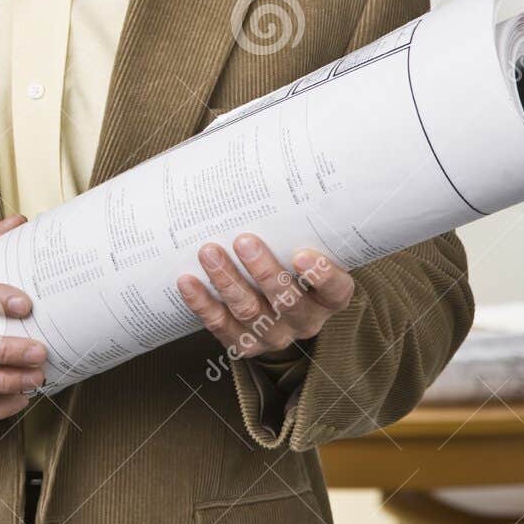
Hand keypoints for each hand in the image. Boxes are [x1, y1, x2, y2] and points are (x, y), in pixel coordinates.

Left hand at [177, 233, 354, 361]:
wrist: (279, 304)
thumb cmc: (293, 264)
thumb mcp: (306, 248)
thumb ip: (298, 230)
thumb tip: (272, 179)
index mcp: (329, 298)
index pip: (335, 291)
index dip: (321, 276)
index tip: (301, 254)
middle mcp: (306, 320)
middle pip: (287, 302)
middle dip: (264, 271)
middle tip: (243, 241)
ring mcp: (275, 336)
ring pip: (250, 312)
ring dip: (227, 282)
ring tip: (209, 253)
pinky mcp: (245, 345)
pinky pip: (221, 326)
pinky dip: (202, 304)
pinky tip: (187, 282)